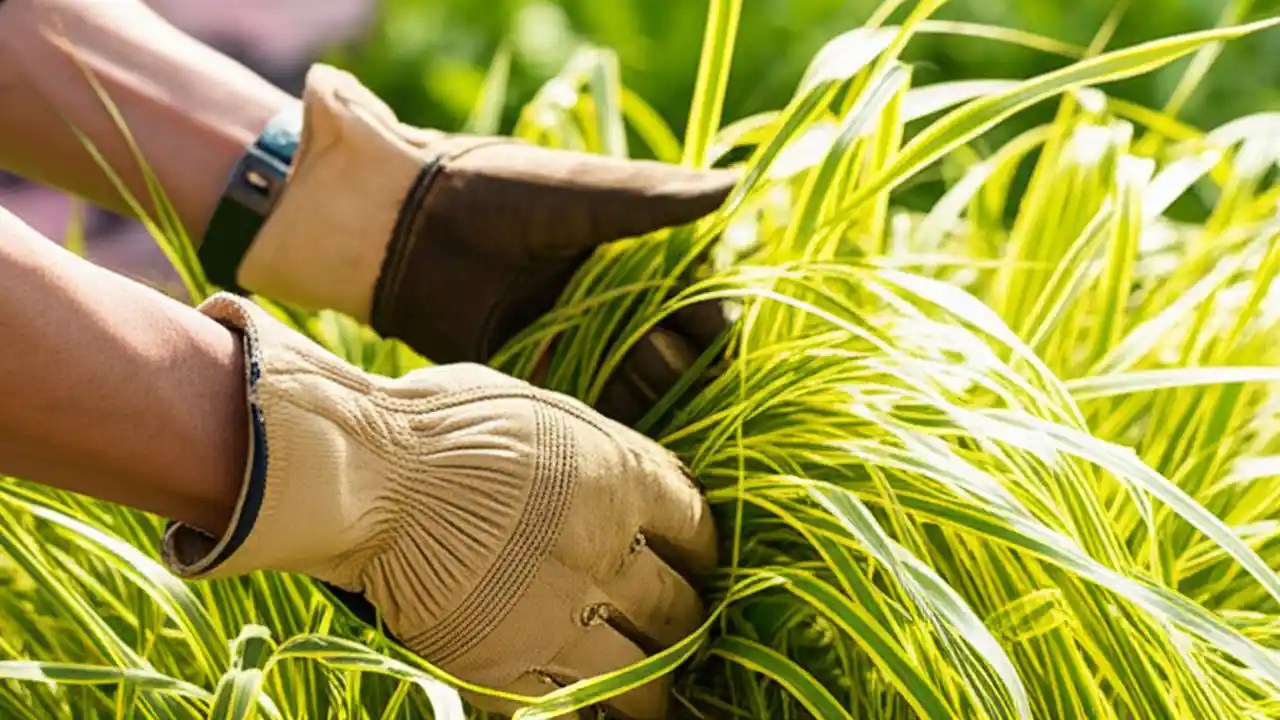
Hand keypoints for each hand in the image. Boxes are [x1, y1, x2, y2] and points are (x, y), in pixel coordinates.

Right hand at [165, 294, 718, 718]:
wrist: (367, 476)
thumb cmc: (437, 424)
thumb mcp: (533, 409)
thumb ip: (584, 448)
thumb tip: (605, 462)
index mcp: (622, 480)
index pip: (697, 527)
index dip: (700, 549)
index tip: (693, 559)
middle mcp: (610, 555)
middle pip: (681, 606)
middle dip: (684, 619)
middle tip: (677, 624)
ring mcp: (564, 618)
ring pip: (645, 677)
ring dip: (654, 684)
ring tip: (652, 690)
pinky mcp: (511, 670)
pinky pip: (573, 712)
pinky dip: (589, 713)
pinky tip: (591, 709)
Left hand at [227, 65, 735, 423]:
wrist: (408, 223)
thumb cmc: (501, 192)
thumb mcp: (585, 193)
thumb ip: (658, 201)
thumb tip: (737, 187)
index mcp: (638, 260)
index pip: (701, 304)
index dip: (713, 322)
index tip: (713, 331)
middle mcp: (618, 307)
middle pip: (680, 355)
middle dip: (683, 364)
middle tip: (660, 356)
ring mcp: (581, 344)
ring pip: (641, 388)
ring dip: (650, 397)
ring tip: (643, 393)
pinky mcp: (542, 375)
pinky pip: (589, 409)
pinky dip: (610, 424)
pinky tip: (621, 438)